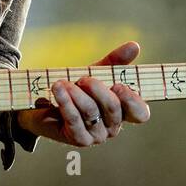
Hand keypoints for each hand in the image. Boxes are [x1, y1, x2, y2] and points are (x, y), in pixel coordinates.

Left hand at [16, 42, 150, 146]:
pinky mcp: (79, 140)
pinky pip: (74, 119)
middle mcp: (113, 126)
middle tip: (83, 78)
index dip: (133, 101)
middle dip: (98, 89)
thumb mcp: (96, 72)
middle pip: (113, 108)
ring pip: (92, 112)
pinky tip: (58, 89)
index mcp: (123, 112)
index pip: (140, 113)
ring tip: (62, 82)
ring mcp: (97, 136)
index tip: (118, 85)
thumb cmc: (76, 89)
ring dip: (77, 93)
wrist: (45, 105)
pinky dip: (66, 102)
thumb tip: (134, 46)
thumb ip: (115, 61)